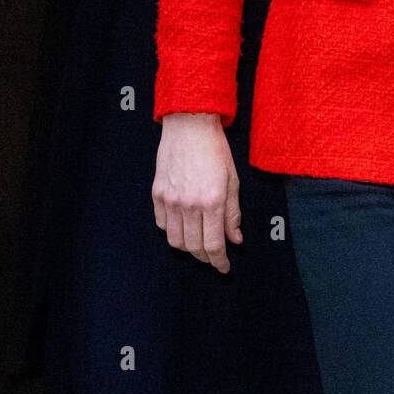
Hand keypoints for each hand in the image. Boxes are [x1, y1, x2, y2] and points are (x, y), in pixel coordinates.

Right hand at [152, 112, 241, 272]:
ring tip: (198, 244)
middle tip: (213, 257)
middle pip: (194, 247)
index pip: (214, 245)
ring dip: (189, 248)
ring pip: (176, 241)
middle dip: (206, 258)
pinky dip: (173, 232)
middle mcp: (190, 204)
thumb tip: (236, 239)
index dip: (219, 261)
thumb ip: (233, 213)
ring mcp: (171, 200)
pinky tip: (183, 227)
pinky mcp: (157, 194)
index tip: (224, 267)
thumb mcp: (233, 180)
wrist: (190, 126)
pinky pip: (163, 225)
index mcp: (213, 201)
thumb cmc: (215, 149)